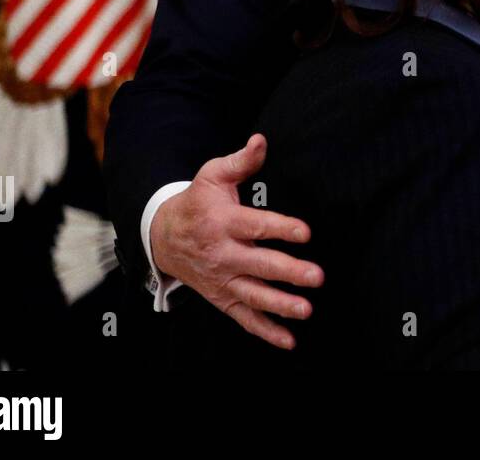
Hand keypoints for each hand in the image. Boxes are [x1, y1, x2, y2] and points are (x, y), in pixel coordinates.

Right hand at [150, 133, 324, 348]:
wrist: (163, 236)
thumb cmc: (198, 202)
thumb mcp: (213, 175)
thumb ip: (241, 161)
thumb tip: (262, 141)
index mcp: (223, 222)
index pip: (256, 226)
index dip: (281, 228)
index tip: (305, 232)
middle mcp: (223, 254)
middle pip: (259, 265)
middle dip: (289, 272)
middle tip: (317, 276)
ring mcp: (222, 280)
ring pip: (253, 296)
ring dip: (281, 305)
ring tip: (306, 310)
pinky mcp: (222, 298)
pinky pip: (244, 318)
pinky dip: (266, 331)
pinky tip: (290, 340)